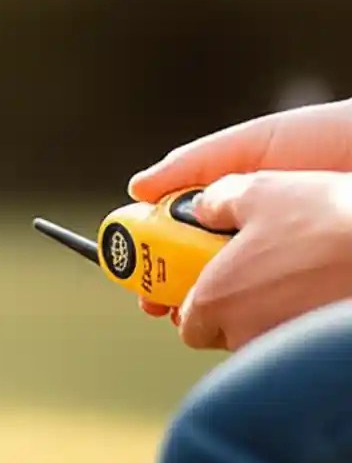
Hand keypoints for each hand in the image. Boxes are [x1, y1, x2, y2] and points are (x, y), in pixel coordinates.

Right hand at [125, 98, 351, 348]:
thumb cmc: (326, 143)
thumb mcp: (248, 146)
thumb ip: (191, 166)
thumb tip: (137, 189)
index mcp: (237, 211)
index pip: (182, 242)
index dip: (154, 259)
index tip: (135, 272)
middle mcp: (258, 242)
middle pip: (202, 277)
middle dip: (174, 292)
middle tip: (158, 302)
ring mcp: (288, 268)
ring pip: (237, 302)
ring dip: (210, 310)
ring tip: (193, 310)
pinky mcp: (312, 290)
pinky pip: (276, 313)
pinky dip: (256, 319)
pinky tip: (245, 315)